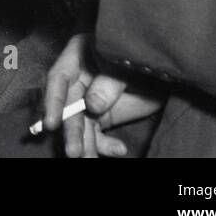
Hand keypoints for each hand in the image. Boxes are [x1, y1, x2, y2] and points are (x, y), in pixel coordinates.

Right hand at [40, 33, 162, 156]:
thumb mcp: (127, 65)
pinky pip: (97, 134)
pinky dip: (105, 145)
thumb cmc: (142, 58)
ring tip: (90, 160)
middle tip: (74, 153)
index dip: (53, 100)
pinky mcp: (101, 117)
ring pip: (80, 125)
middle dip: (71, 131)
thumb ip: (110, 82)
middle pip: (68, 106)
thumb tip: (92, 105)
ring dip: (85, 144)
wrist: (163, 73)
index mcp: (78, 55)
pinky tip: (120, 149)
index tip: (52, 124)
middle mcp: (78, 78)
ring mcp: (89, 99)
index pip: (59, 78)